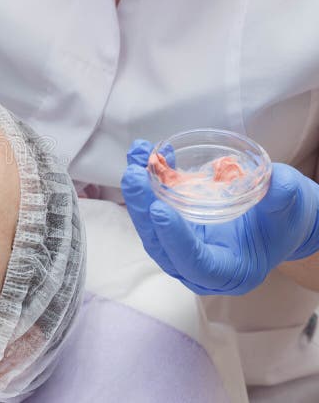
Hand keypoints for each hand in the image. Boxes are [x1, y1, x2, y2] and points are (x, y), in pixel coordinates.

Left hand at [121, 139, 318, 294]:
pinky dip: (146, 182)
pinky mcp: (173, 228)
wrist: (279, 218)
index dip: (175, 238)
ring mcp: (182, 248)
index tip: (159, 210)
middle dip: (144, 209)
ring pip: (150, 226)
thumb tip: (275, 181)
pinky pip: (153, 208)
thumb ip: (282, 198)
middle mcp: (199, 267)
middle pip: (161, 244)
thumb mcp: (291, 208)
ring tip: (136, 157)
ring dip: (138, 192)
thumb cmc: (287, 218)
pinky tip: (143, 154)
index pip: (195, 263)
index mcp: (230, 272)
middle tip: (134, 175)